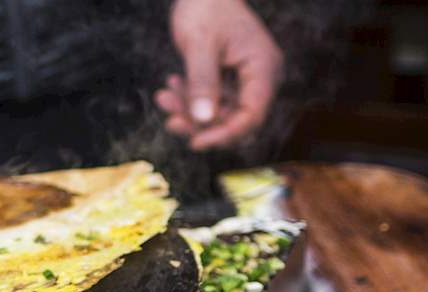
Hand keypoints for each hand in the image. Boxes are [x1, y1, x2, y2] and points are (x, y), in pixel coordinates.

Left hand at [155, 0, 281, 151]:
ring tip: (163, 96)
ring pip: (219, 111)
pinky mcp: (230, 78)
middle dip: (200, 122)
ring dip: (189, 110)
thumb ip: (202, 82)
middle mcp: (260, 76)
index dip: (225, 133)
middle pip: (234, 118)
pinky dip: (190, 97)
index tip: (195, 143)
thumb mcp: (199, 44)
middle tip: (169, 119)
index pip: (252, 114)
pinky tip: (171, 85)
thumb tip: (203, 120)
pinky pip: (211, 99)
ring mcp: (245, 78)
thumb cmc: (205, 7)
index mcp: (263, 67)